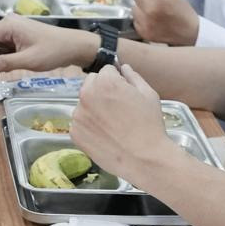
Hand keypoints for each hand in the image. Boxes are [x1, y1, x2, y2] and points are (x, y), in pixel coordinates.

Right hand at [0, 15, 97, 76]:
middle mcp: (8, 24)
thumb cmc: (53, 51)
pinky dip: (2, 57)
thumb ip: (5, 63)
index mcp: (8, 25)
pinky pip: (4, 46)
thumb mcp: (28, 60)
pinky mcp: (19, 36)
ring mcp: (14, 30)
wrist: (74, 47)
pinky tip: (3, 70)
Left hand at [70, 64, 165, 181]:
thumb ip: (133, 76)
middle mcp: (86, 95)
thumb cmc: (150, 125)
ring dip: (94, 108)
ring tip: (112, 123)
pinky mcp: (75, 133)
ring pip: (84, 103)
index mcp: (105, 81)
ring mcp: (78, 115)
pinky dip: (89, 126)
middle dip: (102, 90)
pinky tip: (105, 134)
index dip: (118, 80)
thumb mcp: (148, 94)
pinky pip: (81, 122)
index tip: (125, 93)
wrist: (144, 158)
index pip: (107, 71)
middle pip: (91, 84)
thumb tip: (123, 67)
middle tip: (118, 107)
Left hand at [132, 0, 199, 45]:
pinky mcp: (143, 32)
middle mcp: (151, 10)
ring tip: (145, 2)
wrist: (189, 33)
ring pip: (133, 6)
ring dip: (138, 2)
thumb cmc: (184, 12)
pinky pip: (135, 19)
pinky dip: (139, 15)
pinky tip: (146, 15)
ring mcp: (145, 22)